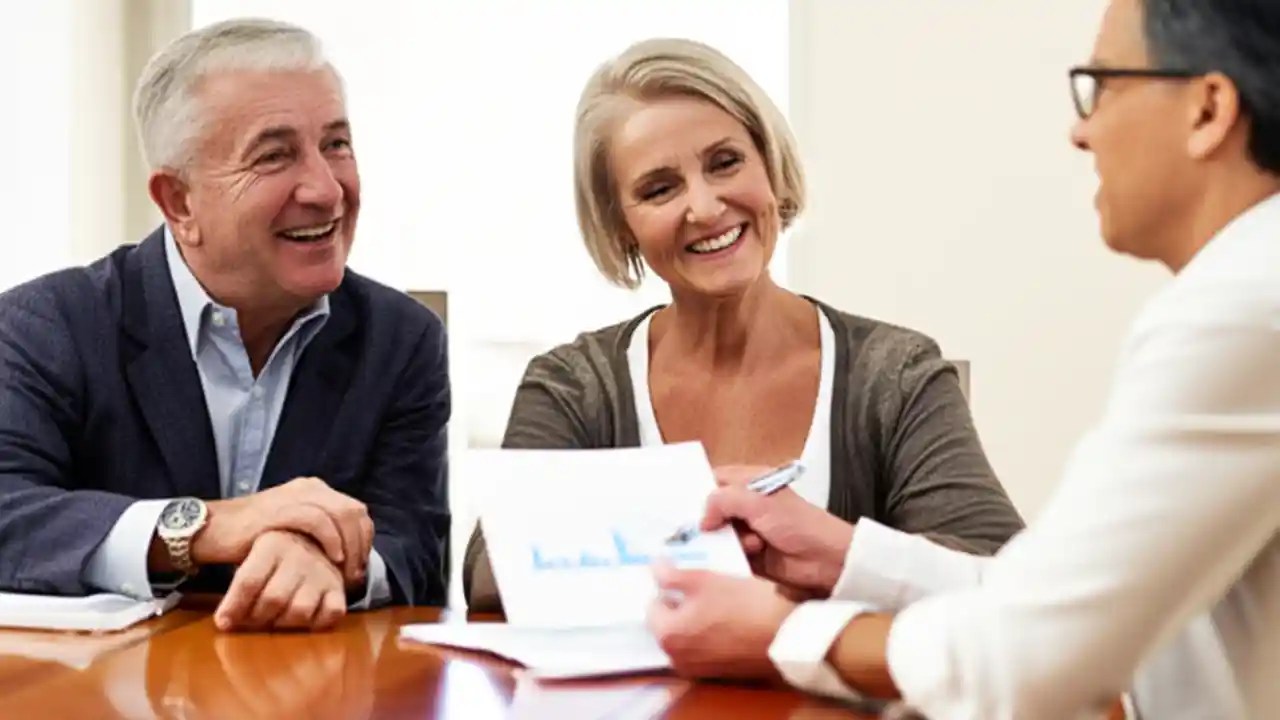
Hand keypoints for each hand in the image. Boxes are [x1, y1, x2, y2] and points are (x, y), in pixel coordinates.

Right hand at [193, 476, 373, 586]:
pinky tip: (333, 559)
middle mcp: (309, 488)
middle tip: (356, 574)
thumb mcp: (294, 531)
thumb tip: (347, 557)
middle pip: (354, 512)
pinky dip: (331, 540)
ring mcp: (295, 496)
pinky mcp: (281, 509)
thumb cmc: (254, 538)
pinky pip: (318, 520)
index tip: (359, 567)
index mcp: (314, 490)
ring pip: (341, 514)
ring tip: (346, 571)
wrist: (214, 530)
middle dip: (360, 544)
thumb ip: (319, 535)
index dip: (364, 540)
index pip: (356, 511)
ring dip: (350, 546)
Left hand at [214, 530, 346, 631]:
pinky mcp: (338, 588)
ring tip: (275, 621)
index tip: (223, 623)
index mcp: (272, 544)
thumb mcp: (254, 558)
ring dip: (283, 624)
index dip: (233, 607)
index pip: (248, 581)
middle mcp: (300, 555)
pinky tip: (304, 621)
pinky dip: (316, 624)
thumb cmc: (275, 560)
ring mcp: (322, 572)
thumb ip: (241, 585)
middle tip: (251, 622)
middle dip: (257, 618)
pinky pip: (331, 614)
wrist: (314, 543)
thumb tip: (224, 622)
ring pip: (300, 611)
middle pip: (273, 599)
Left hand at [647, 561, 795, 679]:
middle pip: (669, 622)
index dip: (669, 587)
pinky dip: (710, 633)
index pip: (653, 604)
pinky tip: (729, 617)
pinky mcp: (718, 672)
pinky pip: (703, 647)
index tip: (687, 577)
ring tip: (719, 599)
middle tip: (704, 586)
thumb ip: (671, 575)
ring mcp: (697, 669)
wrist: (785, 634)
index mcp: (667, 635)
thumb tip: (654, 567)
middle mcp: (676, 658)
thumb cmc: (742, 603)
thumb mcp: (703, 579)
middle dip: (682, 603)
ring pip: (687, 634)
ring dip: (696, 618)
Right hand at [702, 481, 853, 596]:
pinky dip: (727, 558)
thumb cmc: (800, 524)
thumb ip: (724, 501)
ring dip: (721, 542)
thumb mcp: (759, 502)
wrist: (826, 560)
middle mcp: (745, 506)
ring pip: (716, 536)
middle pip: (710, 511)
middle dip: (703, 521)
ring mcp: (746, 532)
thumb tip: (701, 519)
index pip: (714, 480)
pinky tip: (741, 558)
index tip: (678, 502)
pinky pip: (725, 557)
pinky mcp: (748, 557)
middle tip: (697, 530)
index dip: (697, 490)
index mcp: (750, 483)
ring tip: (744, 544)